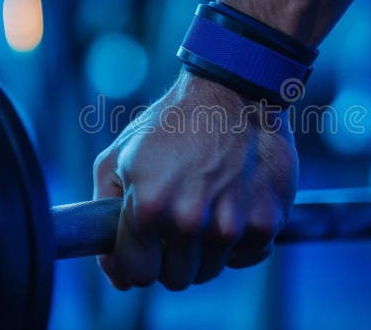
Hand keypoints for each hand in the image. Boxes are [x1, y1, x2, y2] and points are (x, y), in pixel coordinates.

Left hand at [93, 71, 298, 289]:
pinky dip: (240, 240)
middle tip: (179, 217)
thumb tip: (119, 278)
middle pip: (176, 278)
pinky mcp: (268, 222)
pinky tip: (235, 203)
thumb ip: (103, 217)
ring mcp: (232, 224)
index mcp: (149, 206)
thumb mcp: (118, 157)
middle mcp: (190, 220)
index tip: (147, 242)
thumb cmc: (172, 124)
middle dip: (173, 255)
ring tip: (208, 203)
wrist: (236, 92)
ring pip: (211, 270)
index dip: (139, 259)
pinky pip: (247, 257)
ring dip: (206, 248)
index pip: (137, 275)